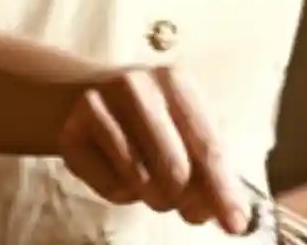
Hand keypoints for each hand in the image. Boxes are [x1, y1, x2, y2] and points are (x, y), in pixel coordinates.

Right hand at [56, 66, 250, 234]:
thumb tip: (231, 214)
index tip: (235, 224)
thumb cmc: (146, 119)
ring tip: (151, 183)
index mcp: (177, 83)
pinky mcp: (72, 130)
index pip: (209, 146)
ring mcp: (101, 105)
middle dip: (185, 199)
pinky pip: (111, 186)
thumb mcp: (183, 128)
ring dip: (154, 197)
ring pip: (142, 181)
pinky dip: (123, 194)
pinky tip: (120, 173)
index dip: (223, 189)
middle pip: (176, 169)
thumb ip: (209, 165)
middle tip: (187, 209)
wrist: (77, 96)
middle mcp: (138, 87)